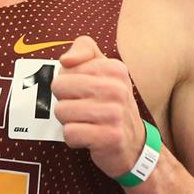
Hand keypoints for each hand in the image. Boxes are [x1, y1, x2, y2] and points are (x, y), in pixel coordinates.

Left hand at [53, 36, 144, 178]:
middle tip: (83, 109)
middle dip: (65, 101)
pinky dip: (74, 138)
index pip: (65, 68)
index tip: (85, 91)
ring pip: (61, 111)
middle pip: (59, 87)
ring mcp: (115, 113)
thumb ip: (84, 50)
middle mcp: (117, 88)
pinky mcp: (109, 137)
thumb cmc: (111, 105)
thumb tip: (66, 60)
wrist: (135, 144)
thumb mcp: (104, 70)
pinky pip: (70, 133)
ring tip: (88, 123)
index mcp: (114, 68)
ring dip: (69, 121)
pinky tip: (89, 137)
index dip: (68, 83)